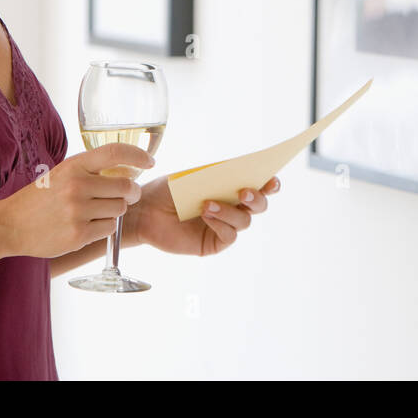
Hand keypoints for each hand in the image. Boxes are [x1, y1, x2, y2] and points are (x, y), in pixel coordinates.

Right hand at [0, 143, 152, 258]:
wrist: (9, 225)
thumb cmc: (40, 198)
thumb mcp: (62, 174)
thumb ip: (91, 170)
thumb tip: (129, 170)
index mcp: (74, 166)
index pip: (115, 152)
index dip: (138, 155)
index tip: (150, 161)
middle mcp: (77, 186)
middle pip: (126, 187)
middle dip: (132, 192)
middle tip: (127, 195)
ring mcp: (77, 212)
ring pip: (120, 209)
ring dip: (116, 210)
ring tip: (97, 211)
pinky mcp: (78, 235)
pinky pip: (109, 228)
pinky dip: (104, 227)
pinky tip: (88, 225)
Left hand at [129, 175, 280, 256]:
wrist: (145, 209)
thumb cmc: (169, 190)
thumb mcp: (194, 177)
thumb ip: (218, 177)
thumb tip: (242, 175)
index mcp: (231, 187)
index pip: (258, 184)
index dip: (270, 183)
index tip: (272, 179)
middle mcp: (232, 206)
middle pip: (259, 205)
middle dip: (257, 198)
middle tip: (245, 191)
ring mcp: (224, 225)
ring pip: (244, 221)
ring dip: (229, 211)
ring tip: (207, 204)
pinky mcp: (214, 242)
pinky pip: (229, 235)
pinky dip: (220, 224)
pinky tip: (205, 216)